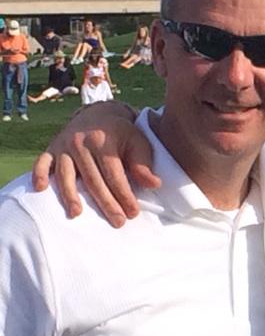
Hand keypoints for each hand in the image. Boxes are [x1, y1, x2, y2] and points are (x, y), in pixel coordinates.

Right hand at [30, 102, 157, 225]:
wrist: (99, 113)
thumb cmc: (122, 133)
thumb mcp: (138, 142)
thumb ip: (144, 164)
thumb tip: (154, 184)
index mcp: (104, 142)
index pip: (114, 174)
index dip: (124, 195)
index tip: (133, 212)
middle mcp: (81, 143)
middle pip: (93, 179)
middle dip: (106, 203)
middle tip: (117, 222)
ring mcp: (64, 145)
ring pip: (66, 174)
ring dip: (70, 195)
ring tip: (77, 214)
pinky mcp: (52, 148)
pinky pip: (42, 162)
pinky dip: (38, 174)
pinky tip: (40, 189)